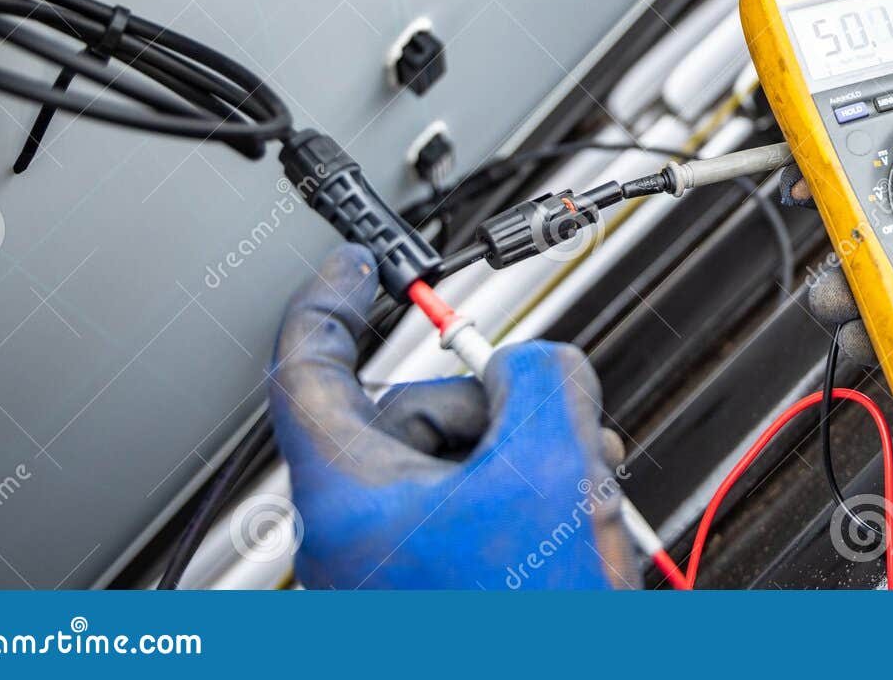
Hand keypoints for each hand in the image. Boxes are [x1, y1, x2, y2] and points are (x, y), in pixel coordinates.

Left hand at [267, 245, 637, 588]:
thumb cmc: (527, 628)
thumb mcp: (553, 464)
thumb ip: (544, 379)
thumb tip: (540, 369)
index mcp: (347, 496)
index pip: (307, 365)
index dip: (331, 299)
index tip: (356, 264)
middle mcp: (353, 537)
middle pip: (414, 415)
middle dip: (499, 407)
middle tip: (561, 426)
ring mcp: (391, 575)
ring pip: (457, 466)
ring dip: (530, 461)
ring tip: (585, 495)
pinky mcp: (431, 599)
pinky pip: (471, 515)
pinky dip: (525, 505)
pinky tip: (578, 527)